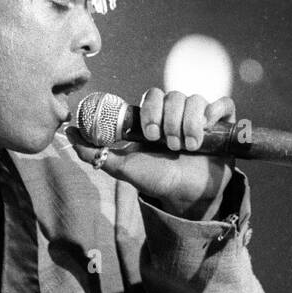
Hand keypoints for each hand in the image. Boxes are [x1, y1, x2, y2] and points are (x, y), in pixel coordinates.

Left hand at [66, 88, 235, 214]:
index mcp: (154, 118)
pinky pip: (222, 103)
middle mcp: (176, 113)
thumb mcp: (122, 167)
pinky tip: (207, 134)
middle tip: (168, 144)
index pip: (152, 96)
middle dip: (169, 121)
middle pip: (174, 95)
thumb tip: (69, 131)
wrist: (187, 196)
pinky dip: (214, 114)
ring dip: (190, 125)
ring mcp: (199, 116)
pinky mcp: (221, 123)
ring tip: (188, 148)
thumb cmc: (155, 180)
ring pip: (195, 100)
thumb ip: (94, 151)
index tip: (149, 135)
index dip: (151, 110)